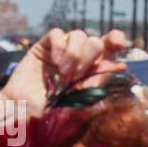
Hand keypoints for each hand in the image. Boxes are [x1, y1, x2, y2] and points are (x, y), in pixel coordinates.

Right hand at [2, 28, 128, 121]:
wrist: (26, 112)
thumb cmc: (55, 112)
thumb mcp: (84, 99)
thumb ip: (100, 80)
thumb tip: (121, 64)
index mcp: (94, 69)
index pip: (110, 46)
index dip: (116, 40)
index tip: (119, 46)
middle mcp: (80, 58)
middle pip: (95, 41)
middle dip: (89, 57)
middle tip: (75, 76)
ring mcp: (62, 51)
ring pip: (78, 35)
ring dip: (74, 54)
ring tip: (63, 73)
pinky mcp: (44, 46)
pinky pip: (57, 34)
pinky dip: (59, 46)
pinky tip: (54, 61)